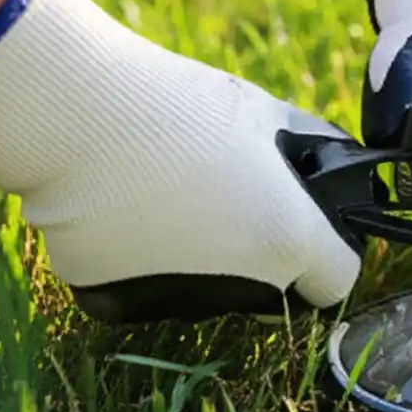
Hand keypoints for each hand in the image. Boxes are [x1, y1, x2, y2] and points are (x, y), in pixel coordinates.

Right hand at [0, 0, 360, 324]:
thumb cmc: (179, 105)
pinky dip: (142, 263)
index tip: (310, 233)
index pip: (335, 282)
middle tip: (231, 205)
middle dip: (266, 261)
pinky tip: (124, 213)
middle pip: (274, 292)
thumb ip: (312, 150)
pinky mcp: (118, 306)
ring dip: (204, 261)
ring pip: (209, 294)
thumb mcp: (264, 114)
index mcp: (289, 243)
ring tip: (167, 197)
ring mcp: (179, 304)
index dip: (327, 255)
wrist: (75, 114)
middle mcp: (242, 288)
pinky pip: (147, 289)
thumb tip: (336, 162)